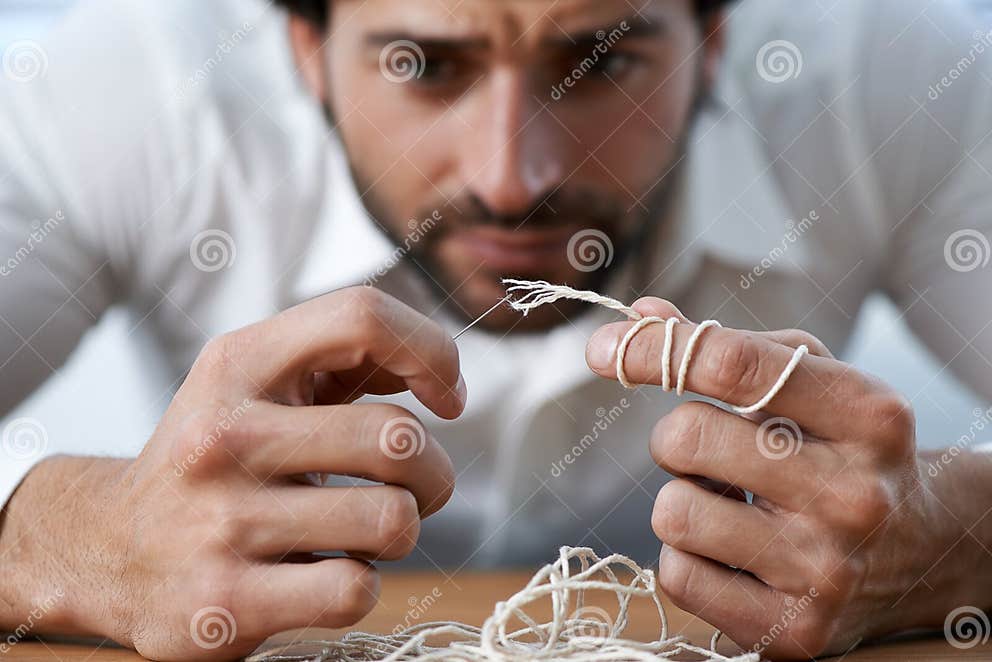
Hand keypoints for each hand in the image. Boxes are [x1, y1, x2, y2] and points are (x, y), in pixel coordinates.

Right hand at [0, 287, 463, 660]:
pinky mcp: (225, 601)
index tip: (447, 396)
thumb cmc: (213, 461)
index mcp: (240, 364)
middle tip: (413, 488)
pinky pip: (355, 590)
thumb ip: (341, 362)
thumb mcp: (254, 386)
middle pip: (397, 436)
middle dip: (433, 473)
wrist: (105, 549)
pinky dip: (361, 587)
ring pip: (390, 519)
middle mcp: (226, 434)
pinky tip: (327, 577)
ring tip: (362, 533)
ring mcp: (222, 520)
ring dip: (400, 532)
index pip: (362, 318)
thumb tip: (439, 370)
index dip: (431, 351)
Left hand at [585, 297, 970, 658]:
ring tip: (730, 503)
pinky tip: (733, 551)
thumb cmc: (844, 447)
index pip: (732, 365)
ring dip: (681, 499)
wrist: (923, 550)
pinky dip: (686, 557)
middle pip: (685, 438)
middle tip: (709, 452)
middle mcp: (854, 493)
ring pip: (672, 512)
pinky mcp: (794, 630)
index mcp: (866, 415)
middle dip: (675, 437)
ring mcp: (826, 570)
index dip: (651, 349)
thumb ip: (729, 346)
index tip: (602, 347)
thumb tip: (638, 319)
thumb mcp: (812, 382)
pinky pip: (677, 576)